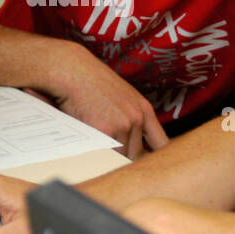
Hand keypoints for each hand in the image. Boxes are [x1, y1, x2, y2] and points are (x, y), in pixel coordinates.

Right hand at [50, 46, 170, 158]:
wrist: (73, 71)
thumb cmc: (92, 83)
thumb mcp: (122, 96)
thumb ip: (131, 117)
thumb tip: (133, 144)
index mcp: (144, 109)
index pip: (161, 143)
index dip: (154, 157)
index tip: (147, 162)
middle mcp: (137, 118)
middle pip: (137, 155)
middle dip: (125, 157)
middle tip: (111, 153)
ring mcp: (122, 125)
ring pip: (119, 156)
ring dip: (109, 156)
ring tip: (96, 144)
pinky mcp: (104, 131)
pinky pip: (104, 153)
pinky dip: (97, 153)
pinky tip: (88, 142)